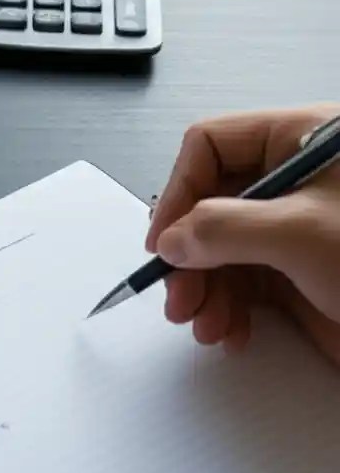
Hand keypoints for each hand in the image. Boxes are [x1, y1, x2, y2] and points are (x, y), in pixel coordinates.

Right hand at [145, 104, 339, 363]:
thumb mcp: (304, 233)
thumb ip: (225, 227)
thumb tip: (174, 236)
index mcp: (305, 142)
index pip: (212, 145)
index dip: (181, 190)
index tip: (166, 238)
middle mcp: (298, 181)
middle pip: (210, 203)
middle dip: (189, 254)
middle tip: (179, 294)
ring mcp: (300, 229)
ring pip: (221, 248)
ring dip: (204, 289)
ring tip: (205, 322)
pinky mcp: (306, 272)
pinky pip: (245, 283)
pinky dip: (229, 309)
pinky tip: (231, 330)